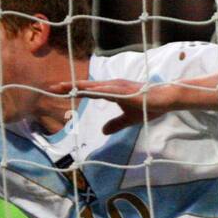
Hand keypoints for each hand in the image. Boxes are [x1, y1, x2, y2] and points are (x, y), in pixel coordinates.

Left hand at [50, 78, 180, 134]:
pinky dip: (98, 90)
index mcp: (112, 91)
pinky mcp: (126, 91)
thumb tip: (103, 132)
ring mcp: (119, 87)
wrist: (165, 100)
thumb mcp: (128, 119)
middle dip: (70, 86)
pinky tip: (88, 91)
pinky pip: (110, 91)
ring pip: (95, 86)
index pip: (89, 90)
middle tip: (52, 87)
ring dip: (80, 86)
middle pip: (87, 86)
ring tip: (65, 87)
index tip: (58, 91)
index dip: (74, 90)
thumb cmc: (148, 106)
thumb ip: (115, 124)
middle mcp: (113, 86)